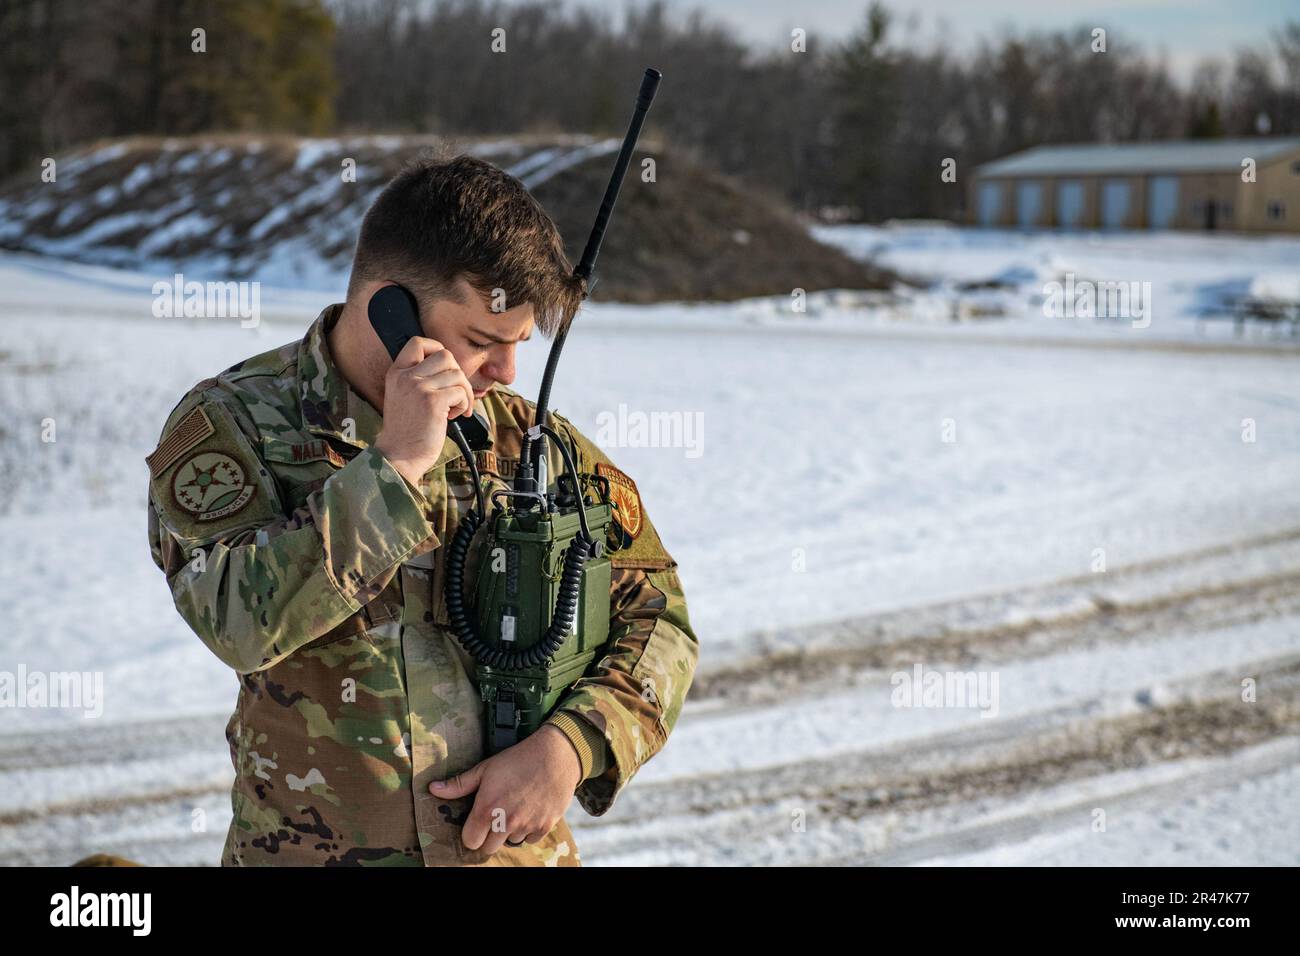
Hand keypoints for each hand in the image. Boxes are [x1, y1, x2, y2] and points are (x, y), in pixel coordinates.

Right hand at [372, 335, 473, 486]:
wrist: (399, 456)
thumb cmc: (406, 430)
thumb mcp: (404, 396)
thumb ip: (419, 378)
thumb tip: (451, 367)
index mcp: (396, 373)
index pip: (419, 342)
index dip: (438, 349)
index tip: (445, 369)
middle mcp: (406, 376)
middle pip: (445, 355)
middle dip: (458, 374)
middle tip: (456, 394)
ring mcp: (418, 388)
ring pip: (457, 374)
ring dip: (464, 393)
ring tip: (455, 409)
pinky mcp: (432, 402)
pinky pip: (460, 392)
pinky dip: (464, 404)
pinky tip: (454, 417)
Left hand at [428, 724, 581, 853]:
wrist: (556, 755)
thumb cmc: (517, 759)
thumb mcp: (486, 768)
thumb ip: (459, 784)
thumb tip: (432, 789)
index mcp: (487, 808)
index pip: (470, 841)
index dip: (471, 832)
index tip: (476, 822)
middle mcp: (506, 821)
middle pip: (489, 848)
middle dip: (489, 835)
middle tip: (496, 816)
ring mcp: (526, 825)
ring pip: (510, 842)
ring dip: (510, 832)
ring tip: (515, 809)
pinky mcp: (545, 826)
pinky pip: (530, 839)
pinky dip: (529, 829)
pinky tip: (529, 810)